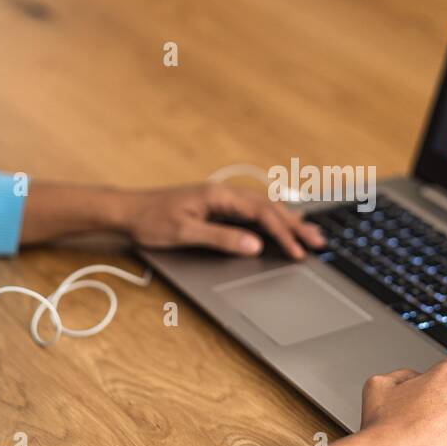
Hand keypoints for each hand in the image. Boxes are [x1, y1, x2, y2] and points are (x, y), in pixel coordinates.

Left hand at [116, 182, 325, 258]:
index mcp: (219, 196)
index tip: (298, 250)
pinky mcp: (217, 208)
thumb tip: (254, 245)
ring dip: (287, 222)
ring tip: (310, 233)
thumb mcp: (185, 234)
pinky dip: (271, 220)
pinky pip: (251, 212)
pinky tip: (281, 225)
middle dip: (295, 226)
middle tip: (319, 242)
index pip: (261, 214)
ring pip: (263, 209)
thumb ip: (222, 238)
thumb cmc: (151, 220)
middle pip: (268, 209)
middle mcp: (224, 194)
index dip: (282, 233)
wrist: (127, 211)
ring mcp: (221, 200)